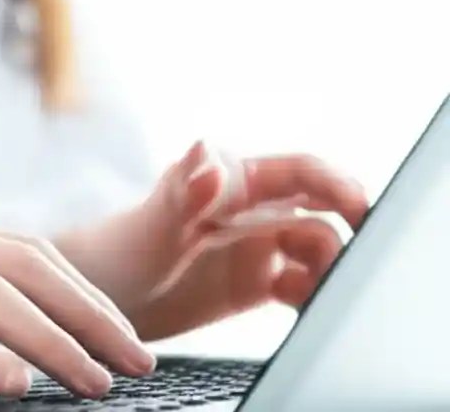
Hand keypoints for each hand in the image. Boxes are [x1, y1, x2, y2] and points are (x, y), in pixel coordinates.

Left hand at [56, 142, 369, 340]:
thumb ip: (185, 191)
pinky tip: (300, 303)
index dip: (336, 183)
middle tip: (355, 254)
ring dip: (329, 265)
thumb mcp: (155, 223)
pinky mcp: (255, 283)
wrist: (99, 298)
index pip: (300, 171)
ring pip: (317, 249)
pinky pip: (304, 285)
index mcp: (234, 179)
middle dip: (346, 224)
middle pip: (321, 208)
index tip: (357, 206)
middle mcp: (251, 209)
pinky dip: (314, 294)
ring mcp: (255, 246)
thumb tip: (209, 154)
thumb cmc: (119, 250)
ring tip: (316, 286)